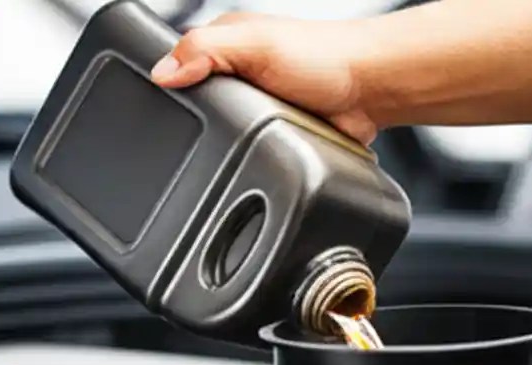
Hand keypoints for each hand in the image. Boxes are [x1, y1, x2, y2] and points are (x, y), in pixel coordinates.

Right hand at [151, 13, 378, 144]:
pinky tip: (259, 154)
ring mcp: (258, 105)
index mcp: (226, 43)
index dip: (165, 84)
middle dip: (200, 121)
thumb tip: (163, 71)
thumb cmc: (326, 56)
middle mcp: (239, 72)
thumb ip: (207, 50)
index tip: (161, 104)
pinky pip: (252, 150)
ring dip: (230, 142)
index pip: (177, 63)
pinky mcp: (275, 133)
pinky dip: (253, 154)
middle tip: (214, 126)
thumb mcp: (256, 44)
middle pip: (197, 105)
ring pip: (224, 133)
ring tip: (243, 140)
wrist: (371, 90)